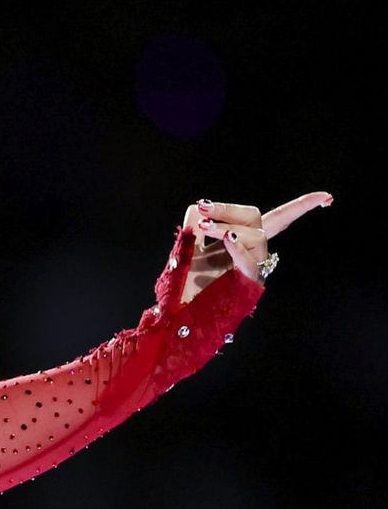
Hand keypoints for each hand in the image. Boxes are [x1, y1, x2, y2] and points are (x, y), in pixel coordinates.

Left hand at [178, 192, 330, 303]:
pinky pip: (250, 261)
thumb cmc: (187, 281)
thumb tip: (198, 207)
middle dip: (230, 209)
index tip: (327, 197)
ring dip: (228, 227)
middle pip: (257, 219)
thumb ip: (195, 224)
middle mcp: (253, 252)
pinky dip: (238, 247)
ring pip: (256, 236)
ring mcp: (253, 267)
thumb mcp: (189, 246)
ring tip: (205, 227)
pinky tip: (227, 238)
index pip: (277, 219)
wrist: (181, 312)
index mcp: (244, 242)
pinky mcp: (247, 283)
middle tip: (204, 207)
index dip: (302, 207)